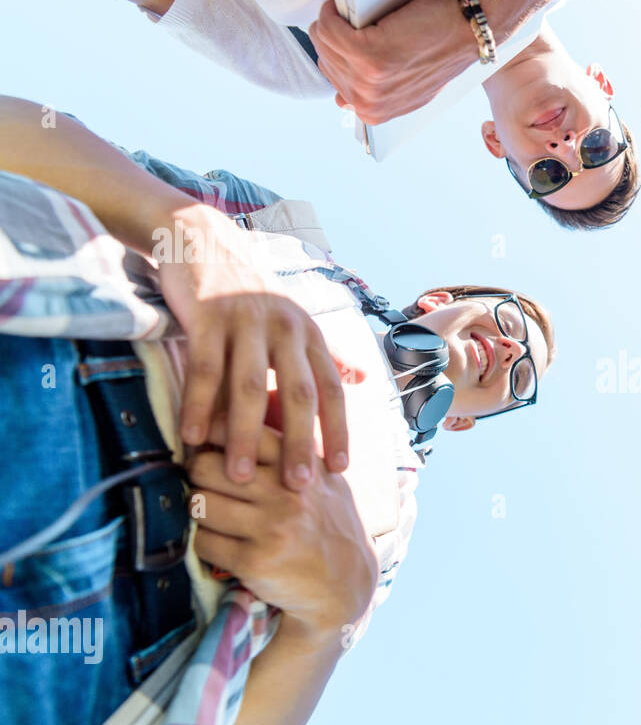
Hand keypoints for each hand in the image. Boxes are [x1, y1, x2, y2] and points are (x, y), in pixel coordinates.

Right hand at [158, 205, 348, 488]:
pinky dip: (197, 405)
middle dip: (299, 443)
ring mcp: (247, 321)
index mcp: (309, 334)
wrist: (202, 238)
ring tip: (239, 476)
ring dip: (244, 435)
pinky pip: (203, 368)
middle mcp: (286, 328)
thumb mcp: (295, 319)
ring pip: (249, 387)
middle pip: (298, 394)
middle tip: (296, 487)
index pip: (332, 390)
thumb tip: (364, 381)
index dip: (338, 430)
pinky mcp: (207, 316)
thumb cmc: (250, 290)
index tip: (340, 470)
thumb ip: (328, 353)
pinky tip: (192, 438)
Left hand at [188, 420, 377, 635]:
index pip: (242, 431)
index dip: (212, 432)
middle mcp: (287, 491)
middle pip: (206, 466)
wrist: (348, 584)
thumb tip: (237, 421)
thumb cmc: (329, 526)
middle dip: (198, 476)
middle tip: (206, 485)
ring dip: (199, 511)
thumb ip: (291, 452)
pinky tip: (223, 544)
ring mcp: (271, 526)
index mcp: (302, 465)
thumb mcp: (324, 481)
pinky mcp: (255, 560)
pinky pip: (203, 542)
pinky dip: (204, 543)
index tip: (204, 442)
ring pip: (199, 503)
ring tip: (215, 516)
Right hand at [309, 0, 480, 124]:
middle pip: (324, 57)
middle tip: (365, 26)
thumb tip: (341, 101)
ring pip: (323, 40)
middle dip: (338, 36)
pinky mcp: (367, 56)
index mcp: (373, 114)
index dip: (341, 51)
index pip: (331, 77)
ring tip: (363, 19)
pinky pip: (328, 27)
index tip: (356, 37)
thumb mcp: (405, 85)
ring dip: (337, 22)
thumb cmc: (438, 48)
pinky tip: (353, 9)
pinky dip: (335, 11)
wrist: (466, 32)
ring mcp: (366, 82)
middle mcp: (366, 104)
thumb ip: (374, 95)